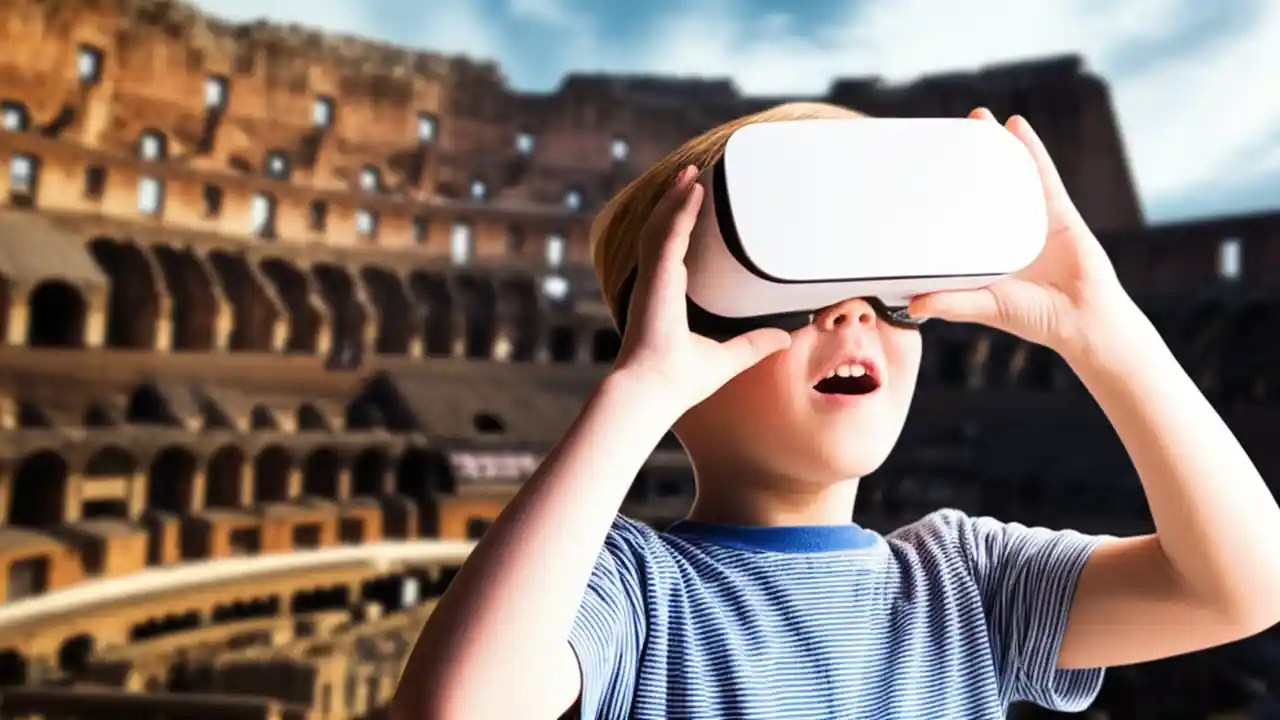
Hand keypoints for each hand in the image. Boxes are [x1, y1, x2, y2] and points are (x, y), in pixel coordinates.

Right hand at [612, 165, 791, 408]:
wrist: (654, 390)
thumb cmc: (680, 380)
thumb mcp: (728, 357)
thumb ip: (754, 343)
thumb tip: (784, 336)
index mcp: (666, 297)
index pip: (672, 252)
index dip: (678, 226)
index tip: (690, 206)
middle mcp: (656, 284)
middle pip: (663, 231)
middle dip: (675, 202)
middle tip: (689, 176)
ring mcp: (654, 278)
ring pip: (662, 226)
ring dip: (676, 198)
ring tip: (689, 173)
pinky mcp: (658, 277)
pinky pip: (669, 234)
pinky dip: (680, 210)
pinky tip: (692, 191)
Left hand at [906, 108, 1134, 358]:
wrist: (1084, 320)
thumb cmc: (1036, 319)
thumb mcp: (986, 306)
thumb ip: (952, 303)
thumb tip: (912, 306)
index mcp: (987, 251)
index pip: (960, 216)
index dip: (945, 196)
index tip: (922, 173)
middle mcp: (1007, 231)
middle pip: (984, 187)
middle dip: (968, 160)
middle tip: (948, 132)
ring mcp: (1033, 218)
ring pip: (1012, 174)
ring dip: (997, 144)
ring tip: (979, 118)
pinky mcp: (1058, 211)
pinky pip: (1042, 174)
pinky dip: (1029, 148)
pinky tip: (1016, 125)